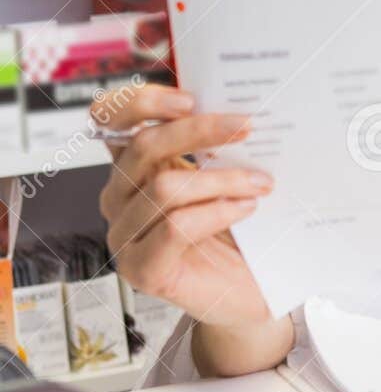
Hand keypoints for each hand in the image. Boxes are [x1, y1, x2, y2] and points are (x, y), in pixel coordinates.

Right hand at [96, 81, 273, 328]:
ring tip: (261, 182)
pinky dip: (217, 212)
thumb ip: (215, 143)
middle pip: (142, 146)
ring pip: (165, 188)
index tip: (189, 99)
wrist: (249, 293)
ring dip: (223, 179)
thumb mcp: (223, 175)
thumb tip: (239, 104)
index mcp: (133, 167)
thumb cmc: (237, 231)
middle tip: (247, 125)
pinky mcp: (141, 270)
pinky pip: (175, 228)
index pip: (108, 119)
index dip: (139, 101)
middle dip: (199, 130)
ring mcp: (124, 236)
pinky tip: (247, 209)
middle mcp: (119, 198)